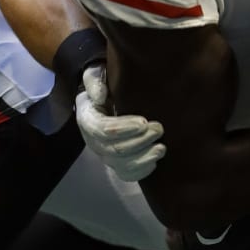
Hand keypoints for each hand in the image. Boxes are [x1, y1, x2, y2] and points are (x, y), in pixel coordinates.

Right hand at [75, 64, 165, 181]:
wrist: (102, 97)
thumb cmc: (103, 84)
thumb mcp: (95, 75)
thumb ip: (95, 81)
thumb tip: (100, 95)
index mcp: (88, 120)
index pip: (103, 130)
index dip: (124, 129)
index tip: (143, 122)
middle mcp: (94, 141)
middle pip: (115, 150)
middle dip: (139, 142)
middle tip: (159, 129)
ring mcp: (106, 154)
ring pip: (122, 165)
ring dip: (144, 159)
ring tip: (161, 148)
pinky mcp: (117, 161)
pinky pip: (127, 174)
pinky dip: (142, 171)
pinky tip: (156, 162)